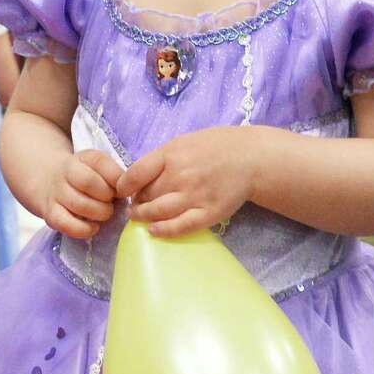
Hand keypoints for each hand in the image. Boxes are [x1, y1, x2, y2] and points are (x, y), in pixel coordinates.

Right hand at [40, 149, 122, 239]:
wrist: (47, 178)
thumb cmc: (84, 175)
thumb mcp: (99, 167)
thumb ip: (115, 175)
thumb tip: (131, 191)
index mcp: (83, 158)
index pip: (101, 163)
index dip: (116, 179)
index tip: (122, 189)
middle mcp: (66, 172)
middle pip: (88, 183)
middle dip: (107, 197)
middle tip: (112, 202)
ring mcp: (56, 193)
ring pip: (79, 204)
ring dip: (99, 213)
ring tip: (104, 213)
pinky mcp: (50, 213)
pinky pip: (66, 224)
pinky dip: (84, 229)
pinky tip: (93, 227)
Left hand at [116, 128, 255, 236]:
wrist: (251, 158)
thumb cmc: (214, 147)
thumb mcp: (183, 142)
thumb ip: (161, 158)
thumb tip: (137, 176)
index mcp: (172, 155)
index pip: (135, 173)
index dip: (123, 186)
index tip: (122, 190)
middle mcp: (181, 176)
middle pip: (146, 195)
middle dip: (136, 202)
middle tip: (134, 205)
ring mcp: (195, 196)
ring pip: (158, 212)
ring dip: (143, 216)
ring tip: (138, 217)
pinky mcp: (209, 213)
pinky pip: (181, 226)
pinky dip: (164, 230)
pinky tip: (154, 230)